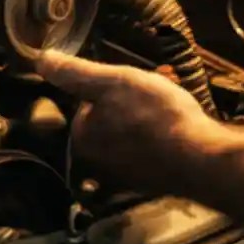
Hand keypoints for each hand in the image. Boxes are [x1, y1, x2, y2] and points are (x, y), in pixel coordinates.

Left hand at [36, 50, 224, 194]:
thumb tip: (41, 60)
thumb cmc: (155, 116)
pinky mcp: (151, 184)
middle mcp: (97, 163)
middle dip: (130, 106)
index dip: (111, 89)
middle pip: (110, 122)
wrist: (202, 158)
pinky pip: (152, 153)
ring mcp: (125, 177)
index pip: (88, 105)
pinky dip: (162, 141)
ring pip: (132, 136)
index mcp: (82, 138)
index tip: (131, 86)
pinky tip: (178, 132)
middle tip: (155, 97)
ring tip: (170, 111)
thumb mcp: (112, 82)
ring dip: (149, 122)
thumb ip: (75, 73)